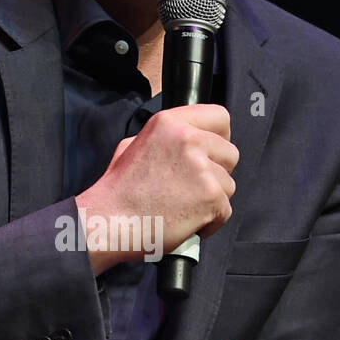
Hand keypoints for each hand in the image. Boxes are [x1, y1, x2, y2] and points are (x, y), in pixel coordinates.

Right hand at [75, 104, 237, 274]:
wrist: (108, 222)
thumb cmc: (117, 191)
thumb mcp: (132, 145)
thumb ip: (165, 138)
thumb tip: (183, 140)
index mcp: (169, 122)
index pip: (219, 117)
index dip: (220, 137)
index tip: (212, 153)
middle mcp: (188, 139)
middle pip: (230, 153)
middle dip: (217, 172)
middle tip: (191, 188)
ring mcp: (201, 167)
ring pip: (229, 184)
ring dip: (212, 199)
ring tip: (183, 208)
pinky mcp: (211, 196)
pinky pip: (225, 210)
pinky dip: (211, 222)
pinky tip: (186, 223)